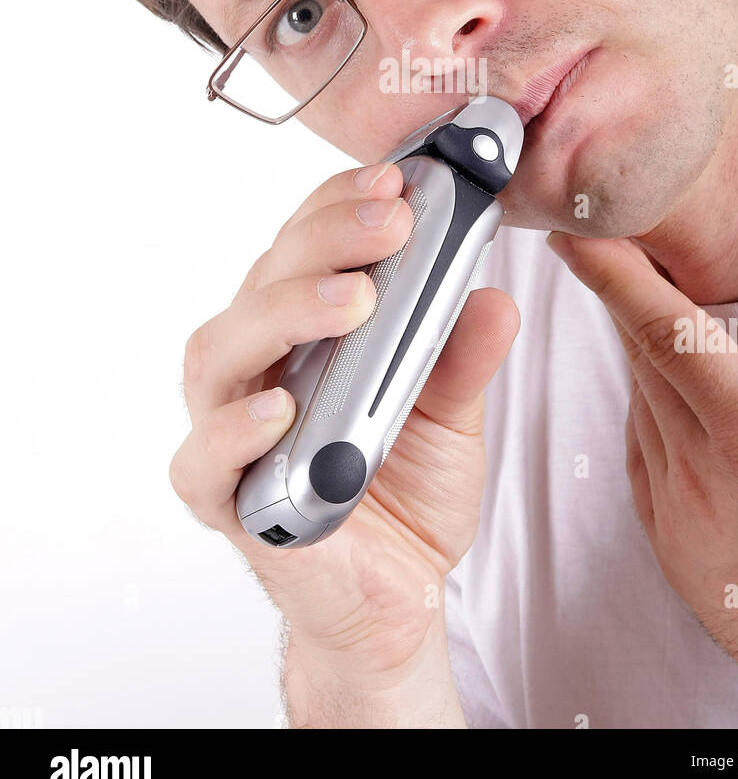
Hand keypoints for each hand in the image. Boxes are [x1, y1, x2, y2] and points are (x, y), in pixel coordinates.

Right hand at [168, 160, 519, 695]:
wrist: (394, 599)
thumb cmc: (404, 495)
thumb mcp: (453, 417)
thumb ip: (463, 359)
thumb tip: (493, 299)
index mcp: (304, 331)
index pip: (305, 244)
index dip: (340, 204)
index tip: (395, 180)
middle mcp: (259, 367)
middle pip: (264, 282)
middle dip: (326, 240)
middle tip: (390, 221)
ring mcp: (235, 432)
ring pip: (220, 352)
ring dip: (285, 312)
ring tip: (354, 300)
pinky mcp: (229, 502)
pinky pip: (203, 461)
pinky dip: (234, 430)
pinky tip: (281, 408)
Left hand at [547, 231, 737, 729]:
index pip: (672, 337)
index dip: (620, 278)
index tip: (578, 235)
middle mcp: (705, 475)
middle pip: (645, 360)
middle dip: (625, 297)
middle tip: (612, 242)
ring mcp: (678, 514)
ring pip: (642, 406)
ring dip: (639, 354)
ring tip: (644, 311)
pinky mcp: (668, 546)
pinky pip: (642, 456)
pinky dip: (647, 414)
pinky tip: (664, 396)